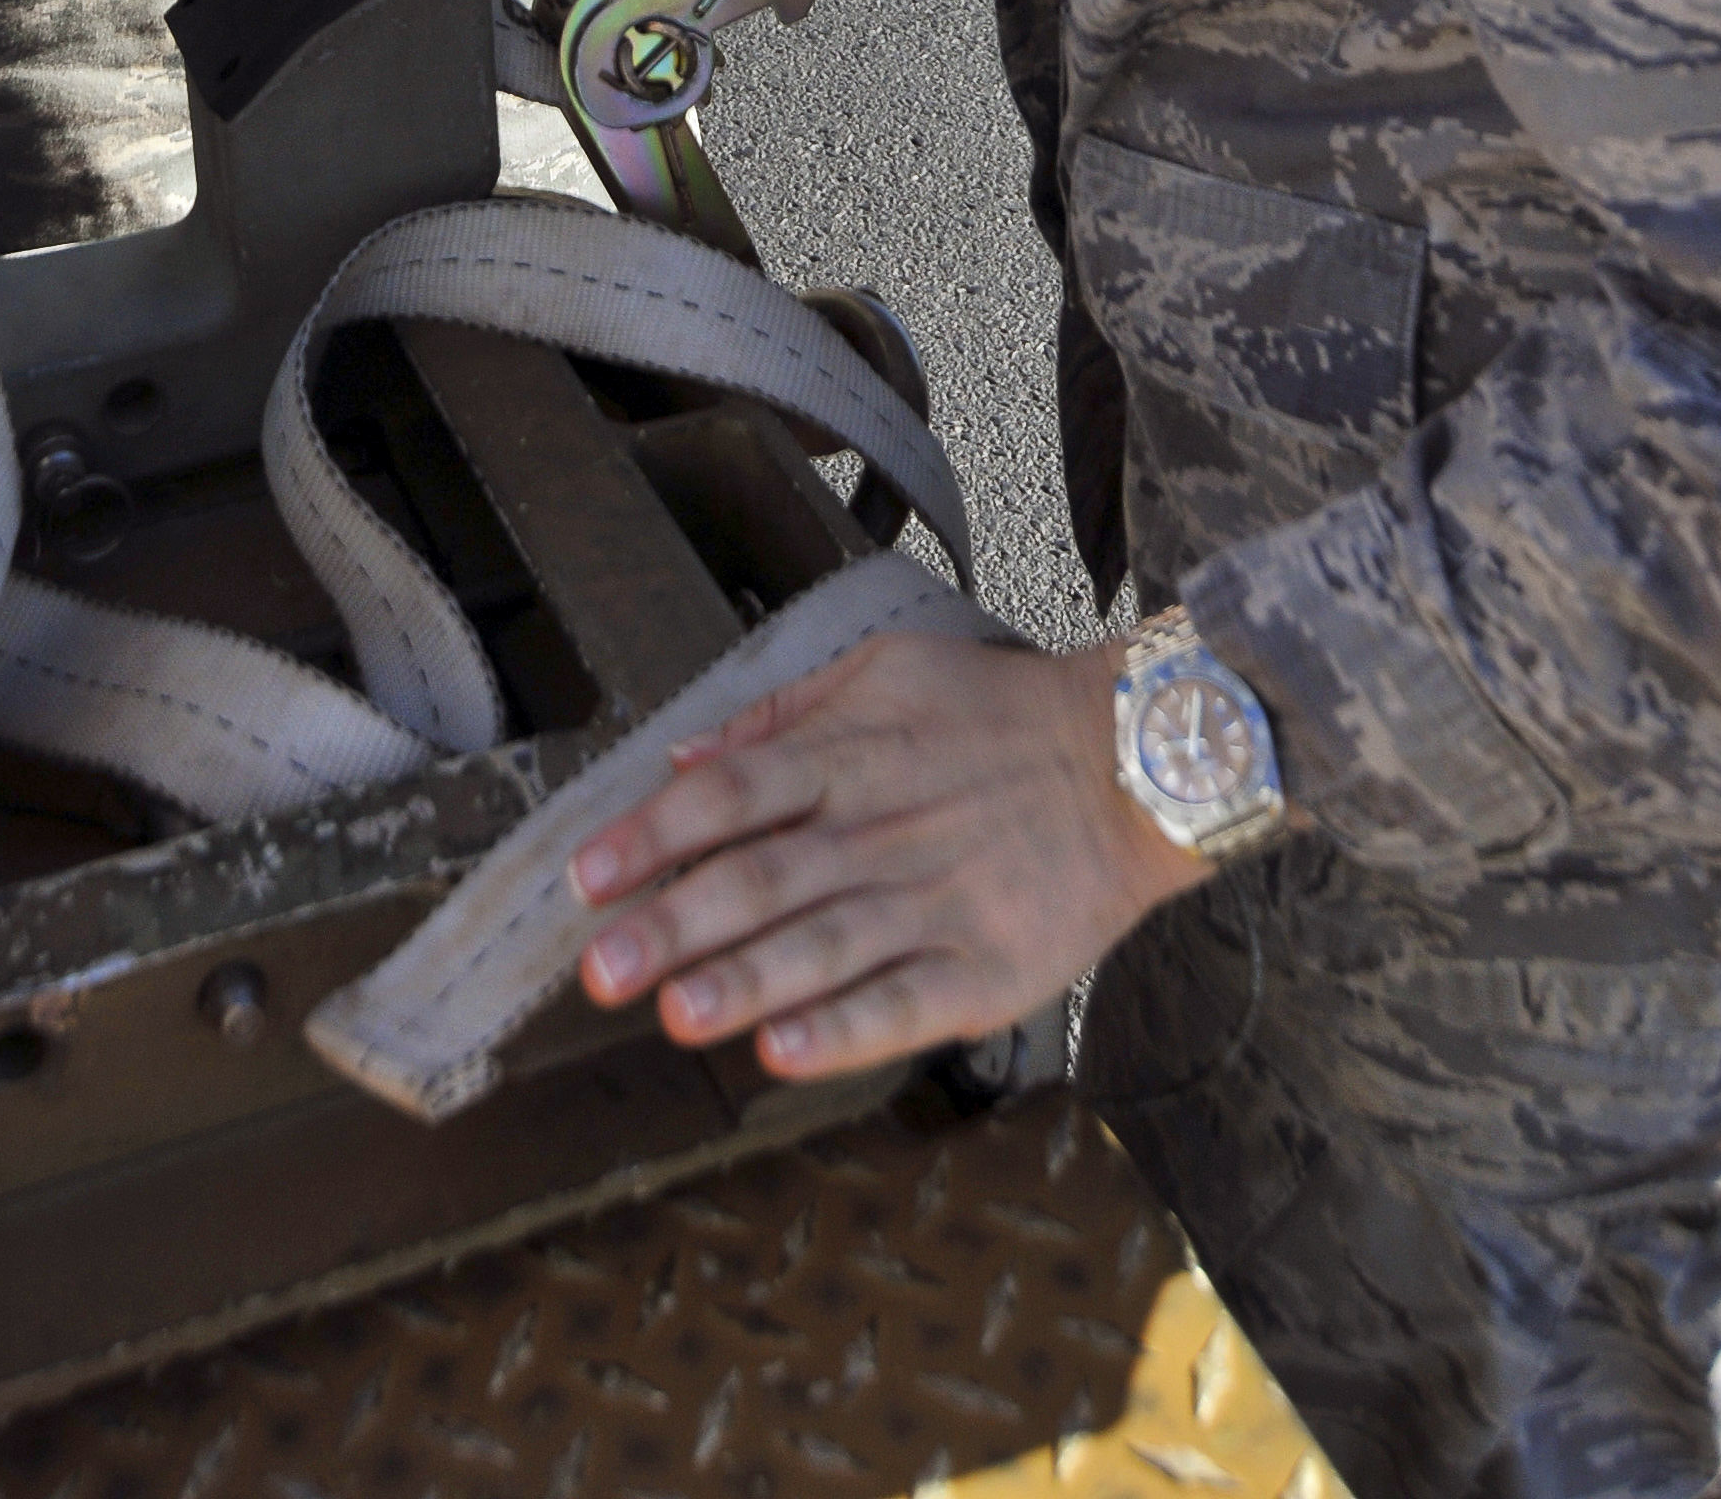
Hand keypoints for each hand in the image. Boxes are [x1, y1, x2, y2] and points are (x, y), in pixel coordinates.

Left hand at [569, 632, 1203, 1081]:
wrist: (1131, 761)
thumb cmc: (997, 713)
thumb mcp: (884, 670)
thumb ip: (780, 717)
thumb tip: (682, 758)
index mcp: (850, 757)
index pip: (734, 795)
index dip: (657, 835)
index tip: (589, 874)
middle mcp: (880, 832)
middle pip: (765, 879)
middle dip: (676, 925)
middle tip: (602, 966)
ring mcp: (935, 904)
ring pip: (824, 949)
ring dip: (744, 984)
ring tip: (674, 1013)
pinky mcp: (986, 969)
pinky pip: (904, 1004)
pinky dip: (843, 1031)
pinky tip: (783, 1051)